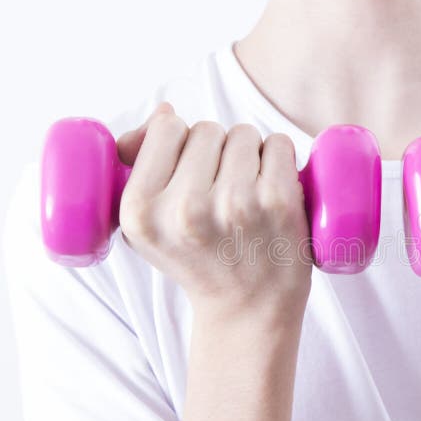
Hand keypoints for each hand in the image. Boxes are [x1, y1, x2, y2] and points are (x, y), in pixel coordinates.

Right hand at [117, 103, 311, 324]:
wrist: (248, 309)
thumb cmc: (199, 257)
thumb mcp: (149, 224)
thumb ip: (141, 163)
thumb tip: (164, 111)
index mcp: (141, 211)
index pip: (168, 128)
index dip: (183, 143)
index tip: (191, 174)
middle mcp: (185, 209)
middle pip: (208, 129)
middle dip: (218, 151)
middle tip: (222, 193)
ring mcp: (235, 205)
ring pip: (244, 134)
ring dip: (249, 154)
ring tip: (247, 194)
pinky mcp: (278, 202)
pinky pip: (279, 143)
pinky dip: (279, 157)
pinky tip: (272, 188)